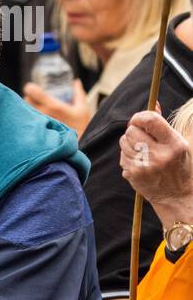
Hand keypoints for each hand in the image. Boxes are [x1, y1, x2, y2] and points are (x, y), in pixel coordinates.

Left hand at [24, 79, 89, 136]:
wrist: (76, 146)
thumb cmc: (80, 127)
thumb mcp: (82, 108)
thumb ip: (78, 93)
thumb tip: (76, 81)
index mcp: (52, 106)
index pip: (32, 91)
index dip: (30, 88)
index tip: (32, 88)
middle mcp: (42, 113)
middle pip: (26, 99)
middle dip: (29, 97)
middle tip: (35, 99)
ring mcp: (36, 123)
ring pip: (24, 110)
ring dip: (27, 107)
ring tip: (34, 109)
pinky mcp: (34, 130)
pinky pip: (25, 120)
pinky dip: (27, 117)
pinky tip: (33, 118)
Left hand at [119, 109, 192, 225]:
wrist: (176, 195)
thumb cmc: (178, 165)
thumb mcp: (178, 143)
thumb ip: (163, 124)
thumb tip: (153, 104)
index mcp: (174, 144)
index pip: (150, 120)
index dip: (140, 116)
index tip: (140, 119)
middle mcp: (159, 155)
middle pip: (132, 130)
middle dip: (134, 130)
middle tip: (143, 137)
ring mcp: (144, 166)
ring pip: (124, 142)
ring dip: (130, 142)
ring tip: (143, 150)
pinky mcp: (133, 174)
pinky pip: (122, 156)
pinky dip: (128, 155)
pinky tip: (140, 162)